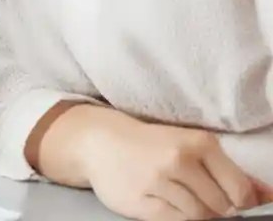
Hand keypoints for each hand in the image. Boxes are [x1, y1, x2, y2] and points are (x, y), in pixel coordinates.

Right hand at [65, 106, 272, 219]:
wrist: (99, 142)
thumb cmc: (152, 145)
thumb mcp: (192, 147)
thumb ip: (231, 172)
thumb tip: (269, 196)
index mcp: (199, 143)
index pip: (240, 190)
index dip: (240, 203)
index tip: (228, 200)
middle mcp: (179, 159)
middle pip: (221, 207)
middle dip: (215, 209)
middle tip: (197, 196)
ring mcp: (157, 181)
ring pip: (198, 217)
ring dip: (193, 213)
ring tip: (177, 197)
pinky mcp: (138, 201)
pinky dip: (174, 218)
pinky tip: (163, 203)